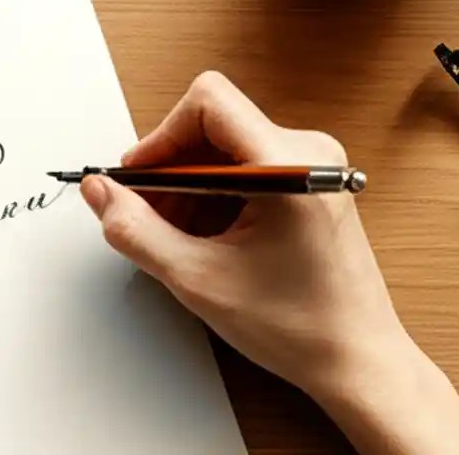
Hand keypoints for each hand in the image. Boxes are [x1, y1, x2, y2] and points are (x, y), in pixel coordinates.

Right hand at [81, 72, 458, 453]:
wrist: (356, 357)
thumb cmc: (301, 326)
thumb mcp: (199, 280)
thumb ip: (137, 230)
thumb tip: (102, 192)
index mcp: (289, 166)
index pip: (208, 102)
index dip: (161, 136)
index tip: (138, 176)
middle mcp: (309, 152)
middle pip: (213, 123)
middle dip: (171, 168)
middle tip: (148, 216)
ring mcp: (315, 164)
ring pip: (226, 145)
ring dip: (191, 185)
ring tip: (179, 237)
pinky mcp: (312, 181)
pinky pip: (247, 164)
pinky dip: (216, 193)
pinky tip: (207, 237)